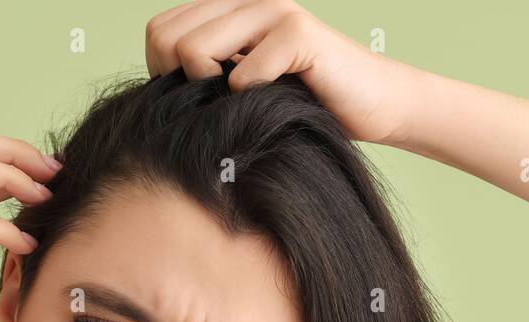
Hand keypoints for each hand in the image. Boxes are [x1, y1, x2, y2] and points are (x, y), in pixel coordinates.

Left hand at [145, 0, 418, 145]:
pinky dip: (252, 96)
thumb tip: (155, 94)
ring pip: (196, 49)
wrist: (372, 104)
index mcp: (227, 8)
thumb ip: (204, 74)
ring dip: (211, 91)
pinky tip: (274, 99)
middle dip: (180, 83)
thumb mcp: (242, 85)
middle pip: (167, 39)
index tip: (193, 98)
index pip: (158, 31)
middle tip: (216, 104)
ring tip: (242, 102)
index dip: (162, 73)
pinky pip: (245, 70)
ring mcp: (272, 10)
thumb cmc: (304, 101)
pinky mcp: (299, 32)